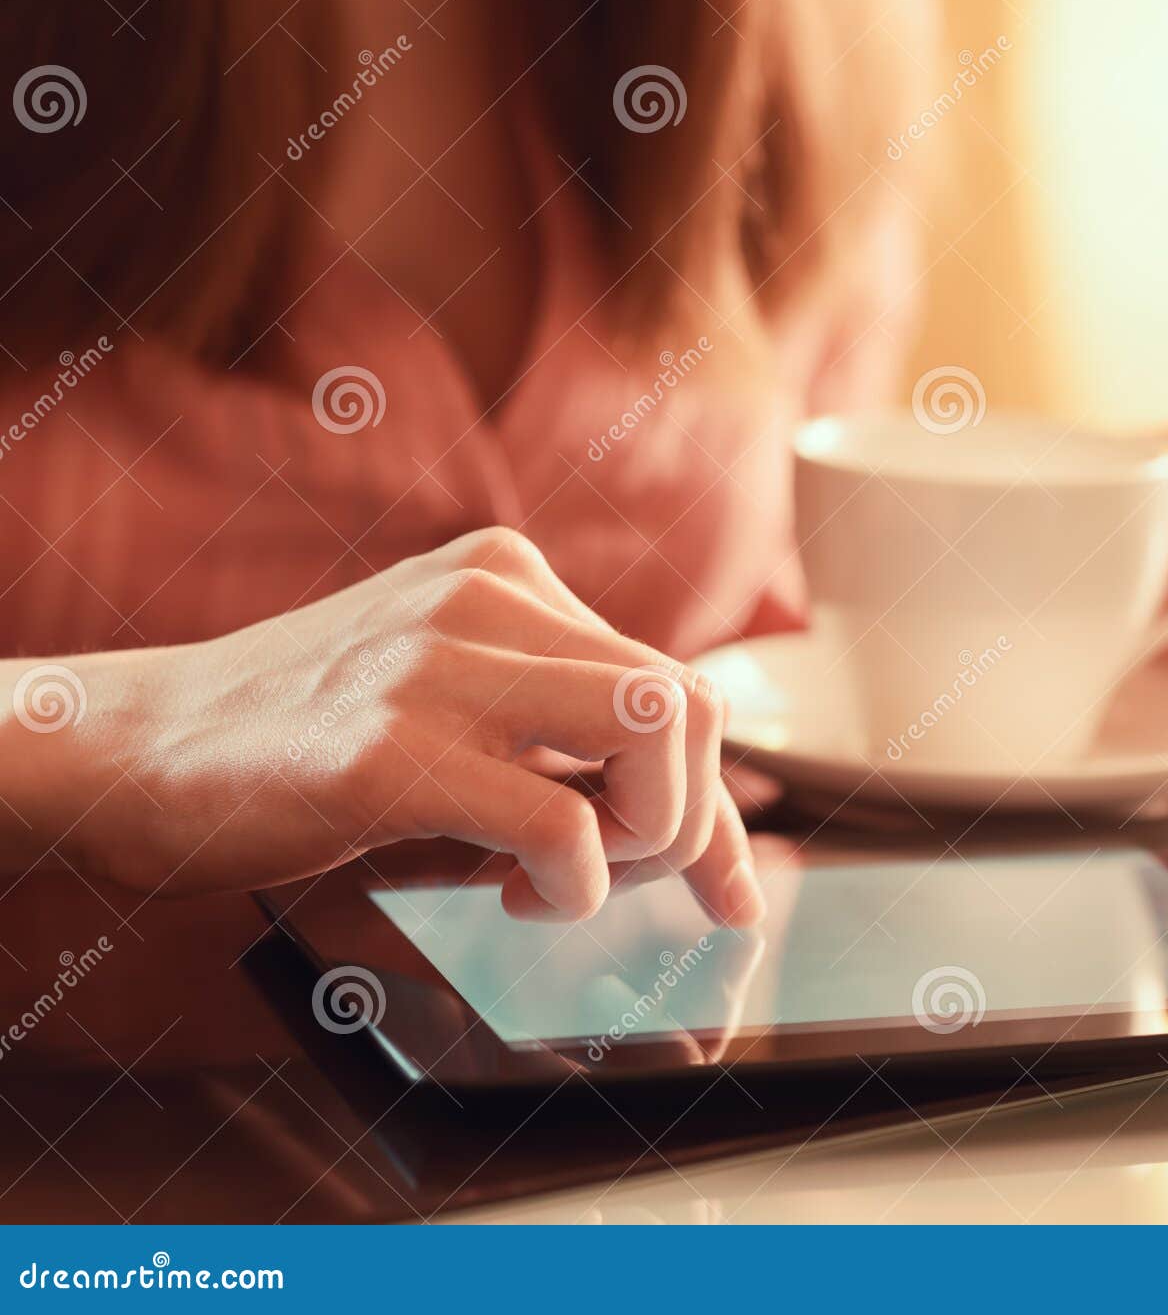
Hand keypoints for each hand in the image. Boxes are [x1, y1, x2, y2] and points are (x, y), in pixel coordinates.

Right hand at [20, 527, 764, 925]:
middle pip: (688, 703)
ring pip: (654, 732)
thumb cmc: (299, 744)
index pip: (675, 685)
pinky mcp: (394, 746)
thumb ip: (554, 739)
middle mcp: (491, 597)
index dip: (721, 806)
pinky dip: (574, 884)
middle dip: (690, 821)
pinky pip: (564, 819)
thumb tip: (686, 826)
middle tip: (614, 873)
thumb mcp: (446, 705)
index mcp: (509, 579)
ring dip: (644, 835)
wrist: (131, 745)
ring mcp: (441, 661)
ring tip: (566, 873)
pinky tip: (518, 894)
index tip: (729, 892)